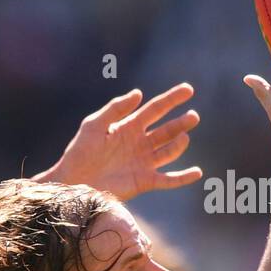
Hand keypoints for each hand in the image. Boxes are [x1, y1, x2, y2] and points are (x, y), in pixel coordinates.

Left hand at [41, 83, 202, 199]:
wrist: (73, 181)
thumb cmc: (80, 152)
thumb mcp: (94, 125)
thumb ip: (115, 109)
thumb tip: (139, 93)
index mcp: (129, 127)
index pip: (156, 109)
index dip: (172, 99)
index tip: (189, 89)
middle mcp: (140, 143)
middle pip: (167, 130)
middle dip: (181, 123)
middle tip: (192, 116)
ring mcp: (143, 162)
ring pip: (169, 151)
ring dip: (179, 144)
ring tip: (184, 137)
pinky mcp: (144, 181)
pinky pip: (167, 180)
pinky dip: (182, 178)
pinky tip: (197, 173)